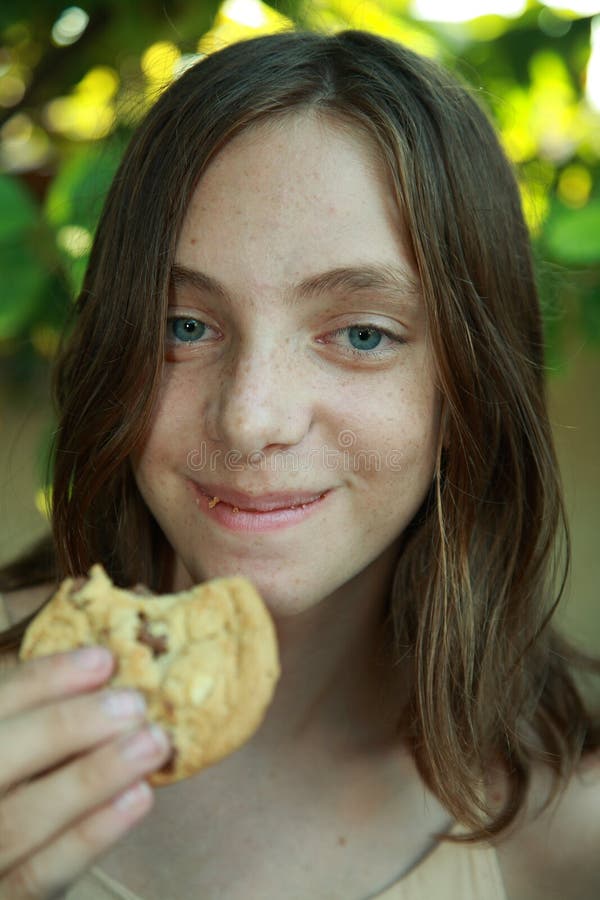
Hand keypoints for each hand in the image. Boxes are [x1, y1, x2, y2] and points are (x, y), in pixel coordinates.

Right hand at [0, 646, 170, 898]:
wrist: (10, 854)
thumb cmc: (20, 780)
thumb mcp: (20, 738)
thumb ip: (40, 712)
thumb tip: (104, 666)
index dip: (42, 681)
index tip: (102, 659)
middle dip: (65, 727)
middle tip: (133, 705)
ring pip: (20, 822)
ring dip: (93, 778)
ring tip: (151, 744)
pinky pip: (41, 874)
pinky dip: (91, 835)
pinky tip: (137, 797)